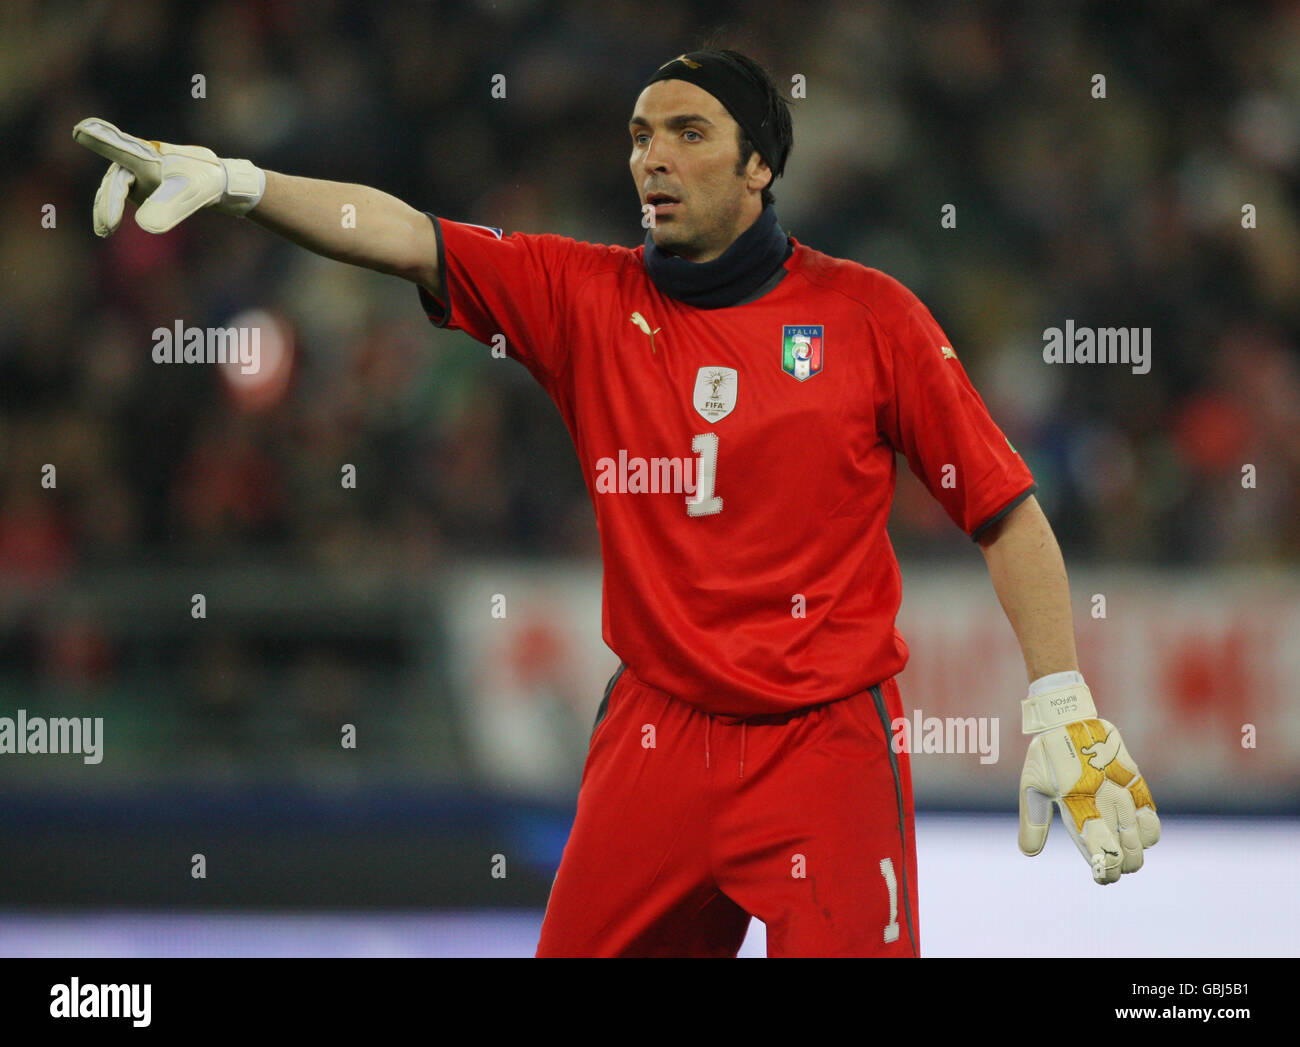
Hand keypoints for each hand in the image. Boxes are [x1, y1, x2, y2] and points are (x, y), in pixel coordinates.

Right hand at [72, 117, 263, 236]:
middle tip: (107, 227)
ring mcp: (132, 174)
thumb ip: (170, 207)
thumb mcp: (191, 194)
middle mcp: (134, 161)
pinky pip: (116, 199)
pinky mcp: (133, 186)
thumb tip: (145, 226)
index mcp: (148, 155)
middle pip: (114, 182)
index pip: (121, 147)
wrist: (212, 180)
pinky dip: (110, 212)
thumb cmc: (202, 180)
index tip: (81, 130)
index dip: (101, 139)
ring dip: (106, 210)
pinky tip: (105, 228)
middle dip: (109, 204)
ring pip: (112, 192)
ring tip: (104, 230)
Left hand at [1017, 675, 1159, 883]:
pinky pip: (1151, 818)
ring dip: (1134, 853)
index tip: (1100, 875)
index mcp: (1079, 805)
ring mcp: (1125, 792)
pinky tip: (1132, 832)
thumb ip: (1032, 822)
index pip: (1102, 852)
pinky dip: (1147, 833)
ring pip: (1143, 841)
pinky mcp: (1137, 783)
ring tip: (1119, 850)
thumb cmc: (1047, 756)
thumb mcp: (1031, 786)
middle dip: (1119, 866)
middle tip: (1106, 863)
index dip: (1105, 871)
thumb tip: (1029, 853)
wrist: (1071, 718)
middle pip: (1127, 854)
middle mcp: (1107, 802)